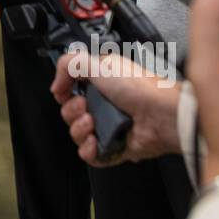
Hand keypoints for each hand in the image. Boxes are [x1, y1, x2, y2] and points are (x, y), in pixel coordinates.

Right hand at [51, 50, 181, 165]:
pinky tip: (96, 141)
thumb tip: (56, 84)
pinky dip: (89, 150)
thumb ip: (69, 64)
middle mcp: (104, 103)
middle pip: (69, 112)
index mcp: (100, 81)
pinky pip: (91, 155)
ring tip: (93, 124)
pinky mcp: (114, 148)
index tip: (64, 91)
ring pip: (77, 134)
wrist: (162, 116)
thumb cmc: (139, 88)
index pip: (70, 88)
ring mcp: (108, 126)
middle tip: (85, 106)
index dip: (63, 92)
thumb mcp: (99, 63)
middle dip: (71, 111)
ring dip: (79, 130)